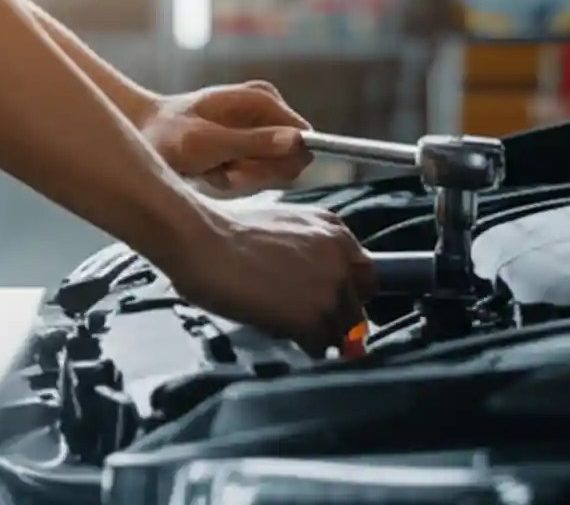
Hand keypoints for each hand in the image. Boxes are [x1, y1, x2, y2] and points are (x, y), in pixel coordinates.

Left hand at [140, 81, 313, 196]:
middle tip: (220, 172)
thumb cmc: (167, 135)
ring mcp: (261, 128)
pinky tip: (208, 170)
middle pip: (290, 161)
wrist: (141, 134)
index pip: (303, 142)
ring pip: (272, 172)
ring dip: (241, 178)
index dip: (278, 165)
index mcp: (263, 100)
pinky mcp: (252, 145)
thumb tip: (297, 142)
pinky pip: (256, 174)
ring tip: (210, 168)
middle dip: (254, 174)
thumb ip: (250, 143)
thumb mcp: (204, 143)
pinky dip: (231, 178)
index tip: (239, 172)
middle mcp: (268, 111)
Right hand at [160, 202, 376, 356]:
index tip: (331, 303)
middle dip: (332, 318)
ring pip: (340, 331)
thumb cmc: (227, 229)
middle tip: (303, 320)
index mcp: (336, 232)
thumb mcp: (284, 221)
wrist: (202, 241)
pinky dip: (301, 345)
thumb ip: (311, 246)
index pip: (367, 277)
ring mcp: (328, 291)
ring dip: (316, 334)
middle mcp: (340, 261)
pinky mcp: (311, 319)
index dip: (348, 294)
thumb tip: (312, 278)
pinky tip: (276, 329)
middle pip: (355, 309)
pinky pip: (318, 346)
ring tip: (283, 323)